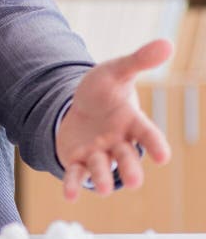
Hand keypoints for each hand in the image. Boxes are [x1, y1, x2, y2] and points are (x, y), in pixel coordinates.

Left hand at [55, 38, 172, 201]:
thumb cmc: (104, 91)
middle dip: (130, 168)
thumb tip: (167, 43)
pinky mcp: (78, 160)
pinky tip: (70, 195)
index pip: (147, 134)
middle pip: (126, 157)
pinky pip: (77, 174)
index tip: (163, 156)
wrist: (79, 105)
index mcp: (131, 121)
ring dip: (103, 178)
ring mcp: (98, 153)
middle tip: (134, 180)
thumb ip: (139, 60)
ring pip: (102, 168)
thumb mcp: (117, 71)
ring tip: (104, 188)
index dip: (155, 144)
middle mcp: (118, 142)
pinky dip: (74, 184)